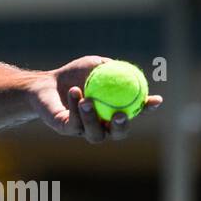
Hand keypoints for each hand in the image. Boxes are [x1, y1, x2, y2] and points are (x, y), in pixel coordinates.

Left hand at [26, 55, 163, 142]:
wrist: (44, 83)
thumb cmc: (73, 75)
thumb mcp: (94, 66)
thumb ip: (112, 69)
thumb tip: (133, 72)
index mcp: (112, 112)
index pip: (134, 113)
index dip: (146, 109)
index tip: (155, 100)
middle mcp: (101, 126)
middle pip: (117, 134)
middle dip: (122, 127)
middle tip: (122, 114)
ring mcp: (83, 130)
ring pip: (95, 134)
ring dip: (92, 118)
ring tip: (88, 100)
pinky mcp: (66, 130)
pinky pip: (74, 122)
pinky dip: (75, 106)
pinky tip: (75, 92)